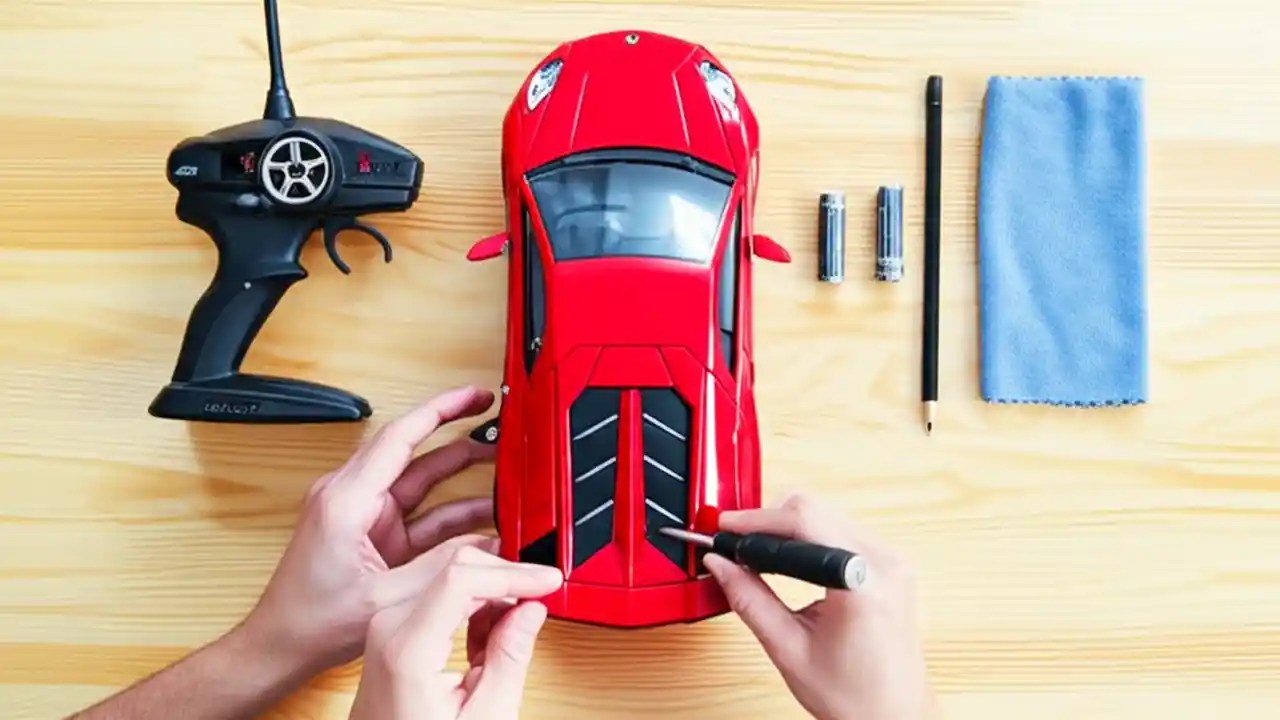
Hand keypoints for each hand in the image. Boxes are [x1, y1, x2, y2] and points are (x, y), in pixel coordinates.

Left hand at [241, 386, 499, 674]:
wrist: (282, 646)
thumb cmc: (310, 622)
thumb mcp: (385, 598)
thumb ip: (439, 568)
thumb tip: (485, 545)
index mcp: (346, 501)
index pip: (400, 437)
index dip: (441, 410)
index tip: (472, 397)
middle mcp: (351, 497)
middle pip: (414, 450)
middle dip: (458, 434)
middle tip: (495, 421)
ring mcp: (363, 514)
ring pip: (421, 481)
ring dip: (460, 475)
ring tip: (502, 468)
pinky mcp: (372, 533)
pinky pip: (419, 512)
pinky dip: (450, 511)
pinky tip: (484, 516)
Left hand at [349, 540, 562, 719]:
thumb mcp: (482, 719)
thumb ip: (510, 660)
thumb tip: (532, 609)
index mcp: (407, 651)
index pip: (462, 580)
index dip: (512, 573)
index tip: (546, 580)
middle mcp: (389, 627)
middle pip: (456, 570)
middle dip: (505, 580)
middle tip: (538, 601)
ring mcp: (387, 623)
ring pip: (451, 578)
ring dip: (490, 596)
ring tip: (506, 640)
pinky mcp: (392, 625)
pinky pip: (439, 595)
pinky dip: (472, 608)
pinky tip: (483, 642)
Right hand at [704, 494, 935, 719]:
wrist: (894, 715)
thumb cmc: (855, 696)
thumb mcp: (789, 649)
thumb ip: (750, 600)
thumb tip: (720, 565)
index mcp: (862, 585)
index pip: (802, 522)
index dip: (755, 520)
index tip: (726, 531)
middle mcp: (884, 563)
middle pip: (813, 510)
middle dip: (767, 523)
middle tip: (735, 547)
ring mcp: (893, 559)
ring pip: (826, 514)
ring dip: (788, 529)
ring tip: (758, 556)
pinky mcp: (891, 563)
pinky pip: (841, 530)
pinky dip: (809, 538)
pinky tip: (789, 560)